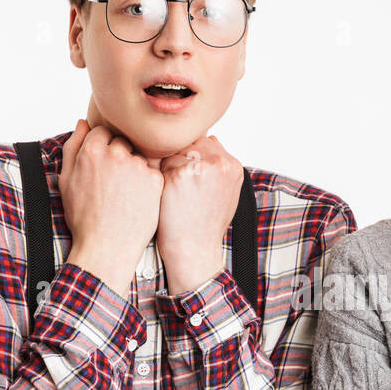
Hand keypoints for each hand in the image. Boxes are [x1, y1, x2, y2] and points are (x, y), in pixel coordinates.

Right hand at [60, 119, 163, 297]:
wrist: (106, 247)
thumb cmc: (84, 217)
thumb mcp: (66, 180)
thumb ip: (73, 146)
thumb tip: (83, 122)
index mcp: (92, 151)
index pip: (103, 130)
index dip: (104, 147)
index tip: (104, 165)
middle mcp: (116, 154)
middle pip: (123, 141)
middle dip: (120, 155)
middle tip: (115, 182)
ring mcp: (138, 166)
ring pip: (139, 156)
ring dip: (135, 168)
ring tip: (125, 194)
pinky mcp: (155, 180)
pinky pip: (153, 171)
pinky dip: (147, 182)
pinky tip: (137, 199)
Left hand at [155, 134, 244, 295]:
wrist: (194, 250)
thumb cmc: (204, 226)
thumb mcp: (223, 193)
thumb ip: (217, 167)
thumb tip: (209, 139)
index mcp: (233, 166)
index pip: (205, 143)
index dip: (191, 160)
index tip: (187, 181)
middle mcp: (221, 163)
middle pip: (189, 143)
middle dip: (179, 159)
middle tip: (179, 187)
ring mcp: (202, 166)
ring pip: (174, 151)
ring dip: (167, 167)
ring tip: (173, 193)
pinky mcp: (181, 173)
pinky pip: (160, 162)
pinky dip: (158, 176)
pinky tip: (165, 195)